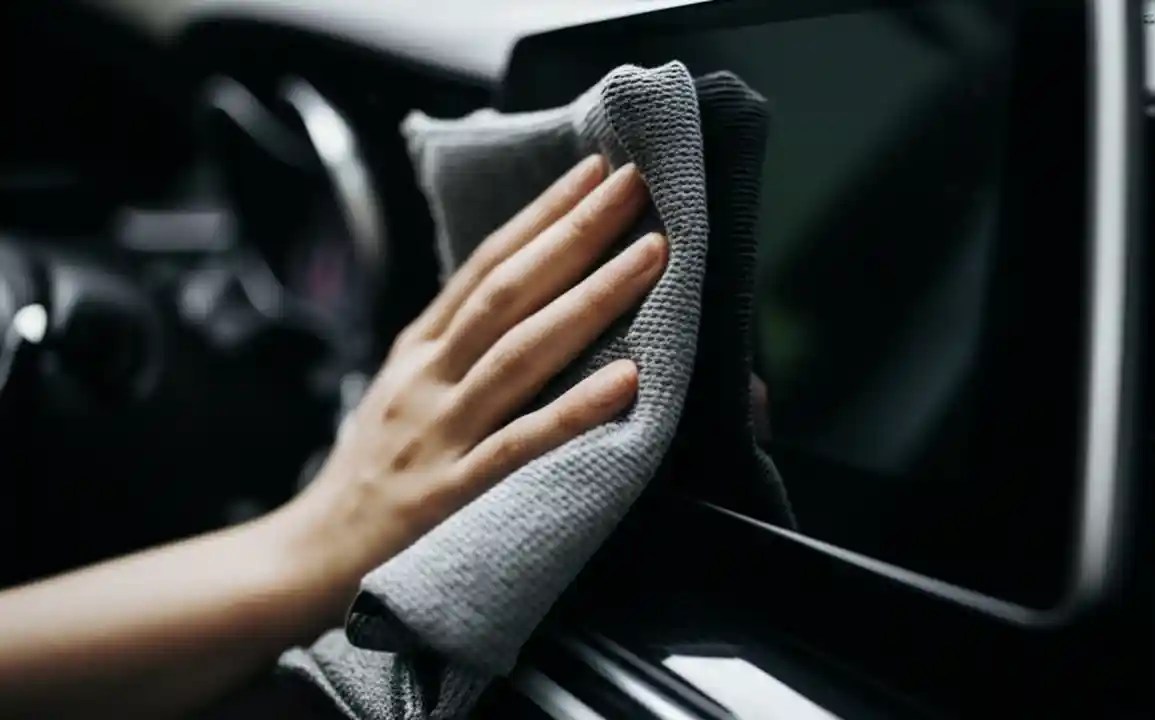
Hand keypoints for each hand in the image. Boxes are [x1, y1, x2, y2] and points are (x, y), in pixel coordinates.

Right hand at [280, 155, 664, 597]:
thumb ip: (455, 347)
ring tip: (650, 254)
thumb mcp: (403, 391)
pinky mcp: (451, 493)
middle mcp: (429, 377)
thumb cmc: (369, 473)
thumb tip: (525, 300)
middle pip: (510, 289)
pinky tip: (626, 381)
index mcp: (421, 349)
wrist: (307, 556)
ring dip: (591, 298)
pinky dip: (573, 411)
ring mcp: (440, 432)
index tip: (595, 170)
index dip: (543, 214)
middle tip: (636, 183)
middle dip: (576, 231)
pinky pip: (520, 445)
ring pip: (521, 352)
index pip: (487, 264)